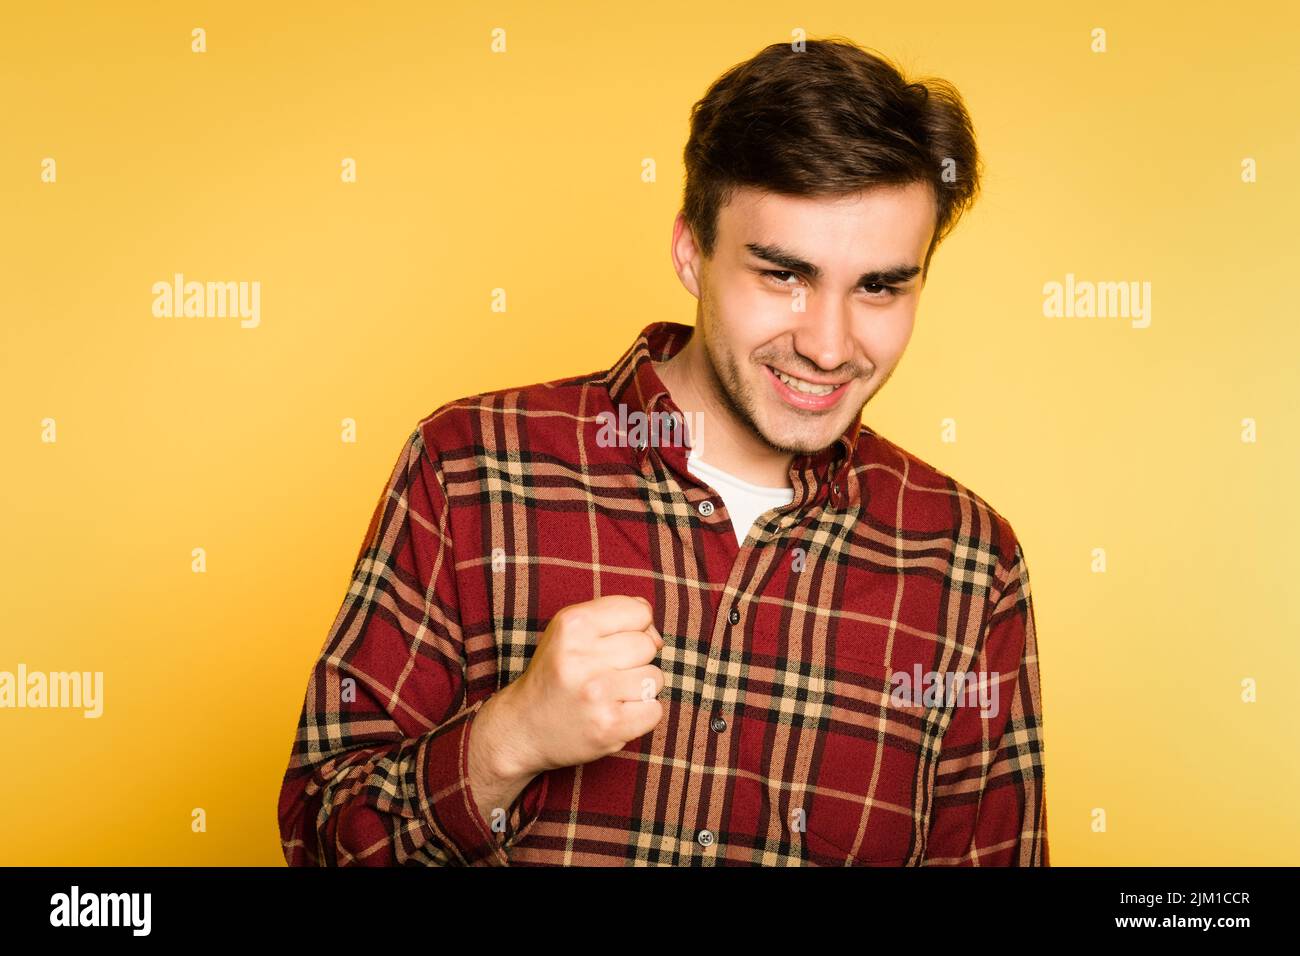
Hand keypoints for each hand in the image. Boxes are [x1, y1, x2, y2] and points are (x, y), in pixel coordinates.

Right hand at [490, 594, 664, 777]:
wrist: (523, 728)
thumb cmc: (557, 674)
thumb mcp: (572, 631)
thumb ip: (616, 616)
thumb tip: (657, 636)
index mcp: (572, 624)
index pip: (640, 611)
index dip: (634, 628)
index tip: (611, 644)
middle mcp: (581, 657)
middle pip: (648, 645)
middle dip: (635, 660)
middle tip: (604, 674)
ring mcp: (596, 693)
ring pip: (654, 678)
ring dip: (638, 688)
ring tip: (608, 695)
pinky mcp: (609, 726)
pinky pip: (654, 710)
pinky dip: (641, 714)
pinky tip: (614, 714)